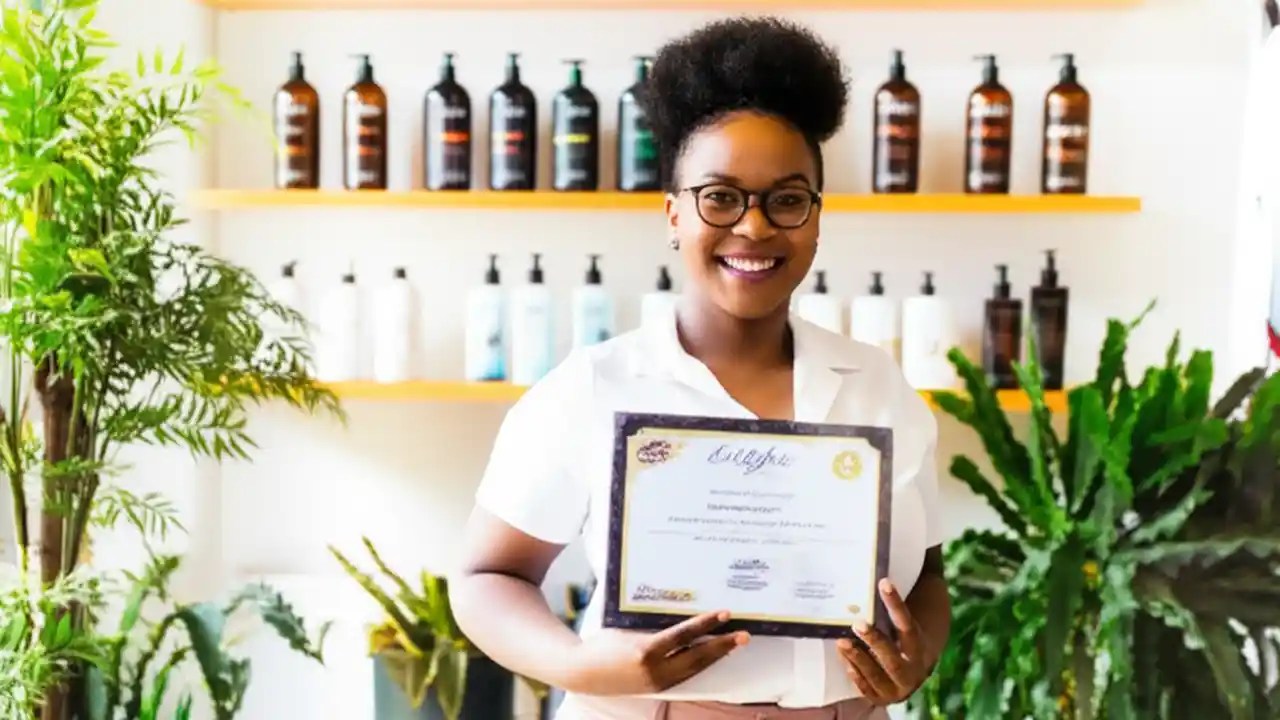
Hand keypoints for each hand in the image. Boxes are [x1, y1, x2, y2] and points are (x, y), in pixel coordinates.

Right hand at [566, 611, 749, 695]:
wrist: (581, 673)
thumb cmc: (601, 644)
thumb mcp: (625, 628)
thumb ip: (651, 626)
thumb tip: (679, 612)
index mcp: (645, 650)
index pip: (684, 635)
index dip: (706, 624)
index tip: (725, 614)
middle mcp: (655, 670)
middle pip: (697, 657)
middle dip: (723, 646)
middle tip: (745, 635)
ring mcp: (657, 682)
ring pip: (695, 668)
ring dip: (717, 656)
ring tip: (735, 644)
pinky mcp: (657, 688)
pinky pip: (685, 675)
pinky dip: (701, 664)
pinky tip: (713, 656)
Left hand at [837, 579, 931, 705]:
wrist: (915, 670)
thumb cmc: (906, 633)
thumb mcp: (914, 610)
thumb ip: (917, 578)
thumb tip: (922, 538)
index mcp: (920, 645)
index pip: (908, 623)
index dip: (896, 604)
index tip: (883, 582)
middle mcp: (912, 668)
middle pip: (893, 656)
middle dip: (876, 640)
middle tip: (857, 622)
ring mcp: (897, 685)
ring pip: (879, 675)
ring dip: (860, 659)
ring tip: (842, 641)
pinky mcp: (881, 696)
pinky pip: (867, 688)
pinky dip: (855, 675)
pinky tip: (843, 658)